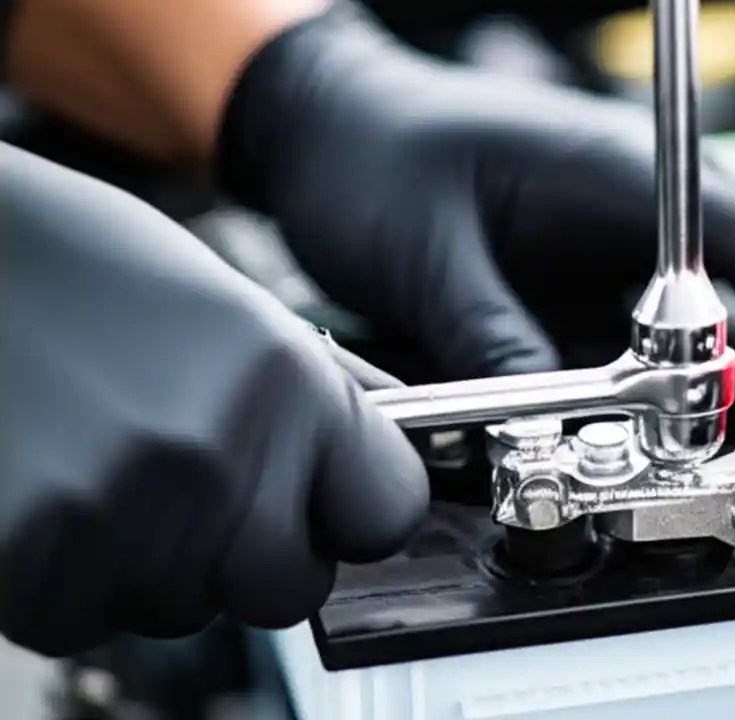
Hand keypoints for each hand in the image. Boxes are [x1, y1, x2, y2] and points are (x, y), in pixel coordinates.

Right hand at [0, 144, 428, 655]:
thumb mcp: (233, 304)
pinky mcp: (30, 562)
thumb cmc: (79, 265)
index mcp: (286, 383)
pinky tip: (52, 495)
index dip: (355, 511)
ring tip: (108, 467)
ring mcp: (123, 516)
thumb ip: (322, 396)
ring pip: (185, 610)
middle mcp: (218, 456)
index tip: (328, 501)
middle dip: (256, 556)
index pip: (387, 514)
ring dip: (158, 565)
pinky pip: (85, 622)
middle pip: (290, 587)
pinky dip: (71, 581)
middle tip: (203, 491)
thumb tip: (389, 455)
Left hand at [218, 3, 734, 379]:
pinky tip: (690, 434)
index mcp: (622, 178)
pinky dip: (690, 395)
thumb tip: (547, 427)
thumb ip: (492, 339)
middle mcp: (641, 216)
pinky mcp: (594, 290)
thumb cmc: (381, 152)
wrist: (337, 129)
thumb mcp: (426, 253)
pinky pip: (665, 350)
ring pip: (727, 328)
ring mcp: (623, 255)